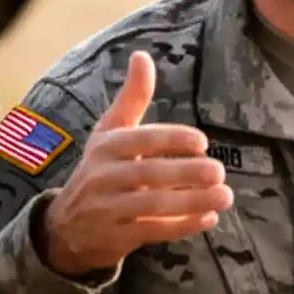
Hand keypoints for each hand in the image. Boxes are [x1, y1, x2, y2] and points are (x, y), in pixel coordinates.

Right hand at [41, 51, 232, 276]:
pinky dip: (183, 226)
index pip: (140, 140)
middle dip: (186, 173)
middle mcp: (103, 177)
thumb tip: (141, 55)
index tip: (202, 141)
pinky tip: (210, 218)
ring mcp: (108, 210)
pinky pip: (153, 232)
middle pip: (149, 175)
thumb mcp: (110, 131)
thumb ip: (132, 97)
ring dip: (192, 201)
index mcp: (106, 147)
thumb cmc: (100, 167)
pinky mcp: (117, 238)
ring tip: (225, 195)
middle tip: (219, 171)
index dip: (171, 140)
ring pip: (153, 206)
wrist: (67, 226)